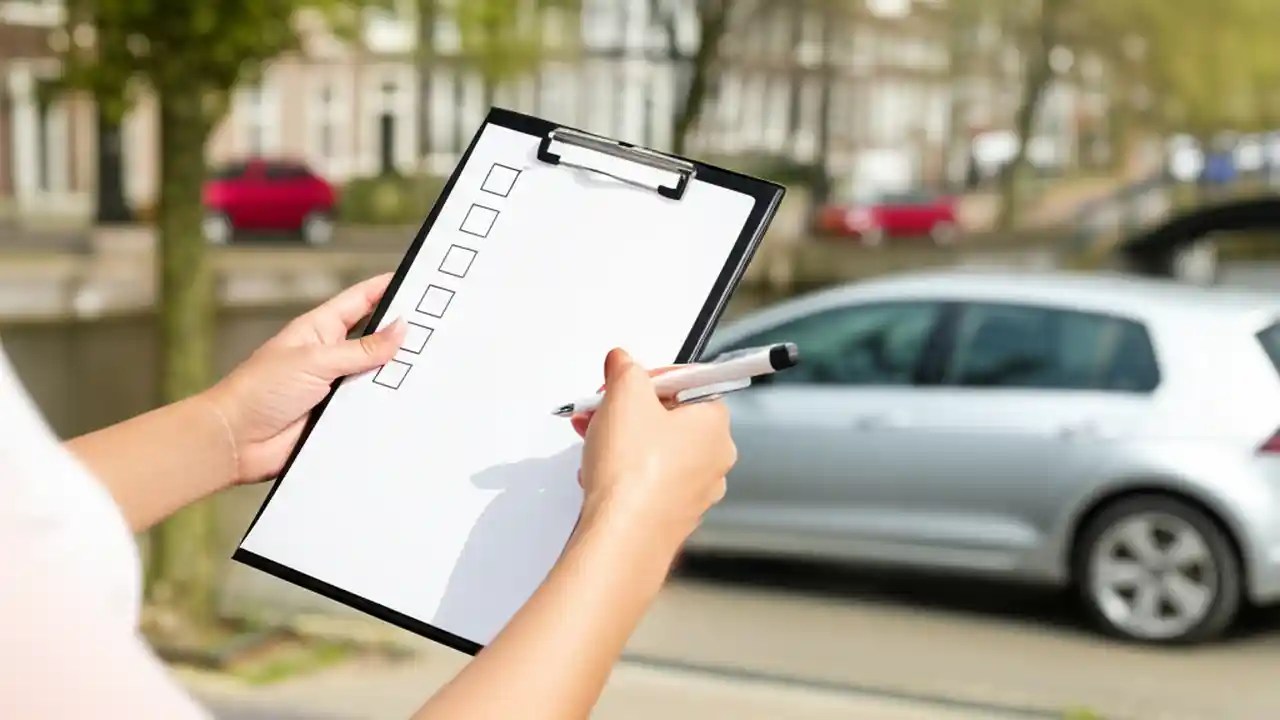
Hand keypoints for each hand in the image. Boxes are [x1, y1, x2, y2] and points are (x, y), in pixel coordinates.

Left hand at [204, 274, 406, 484]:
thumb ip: (362, 349)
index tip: (418, 282)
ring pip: (377, 377)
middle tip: (435, 331)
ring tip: (427, 369)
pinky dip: (386, 407)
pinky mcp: (338, 416)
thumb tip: (399, 329)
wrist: (235, 441)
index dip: (387, 289)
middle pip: (375, 340)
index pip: (361, 301)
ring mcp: (335, 387)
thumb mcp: (315, 360)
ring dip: (394, 376)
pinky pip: (370, 408)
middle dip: (401, 336)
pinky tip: (406, 405)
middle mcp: (330, 356)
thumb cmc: (258, 391)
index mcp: (319, 330)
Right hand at [572, 349, 735, 547]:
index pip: (690, 383)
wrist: (624, 537)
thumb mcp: (625, 395)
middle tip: (601, 406)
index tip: (625, 378)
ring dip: (621, 439)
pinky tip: (598, 473)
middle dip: (629, 409)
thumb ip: (626, 370)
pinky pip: (648, 482)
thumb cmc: (634, 472)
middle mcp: (715, 459)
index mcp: (715, 424)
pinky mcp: (672, 516)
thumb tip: (623, 362)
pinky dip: (623, 472)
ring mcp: (695, 492)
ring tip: (591, 437)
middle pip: (670, 418)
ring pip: (656, 451)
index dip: (651, 377)